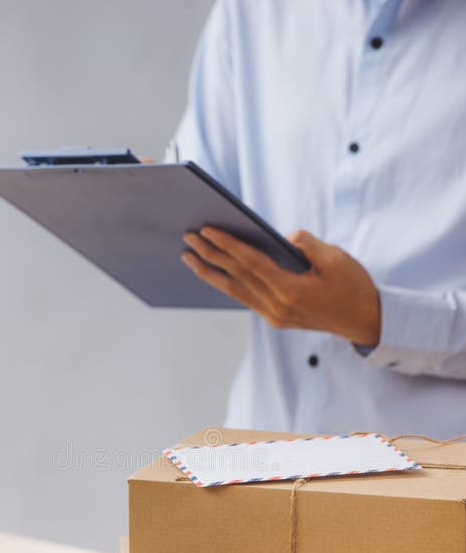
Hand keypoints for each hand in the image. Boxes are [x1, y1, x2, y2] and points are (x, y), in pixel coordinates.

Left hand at [181, 228, 380, 345]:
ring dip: (211, 272)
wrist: (364, 321)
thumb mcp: (336, 259)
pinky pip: (245, 298)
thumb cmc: (353, 286)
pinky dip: (228, 283)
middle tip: (188, 238)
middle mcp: (277, 307)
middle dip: (211, 256)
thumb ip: (307, 245)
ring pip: (235, 291)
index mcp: (291, 292)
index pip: (251, 264)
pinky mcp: (275, 318)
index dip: (227, 246)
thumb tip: (283, 238)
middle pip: (237, 277)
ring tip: (189, 256)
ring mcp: (274, 316)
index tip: (207, 231)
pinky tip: (214, 272)